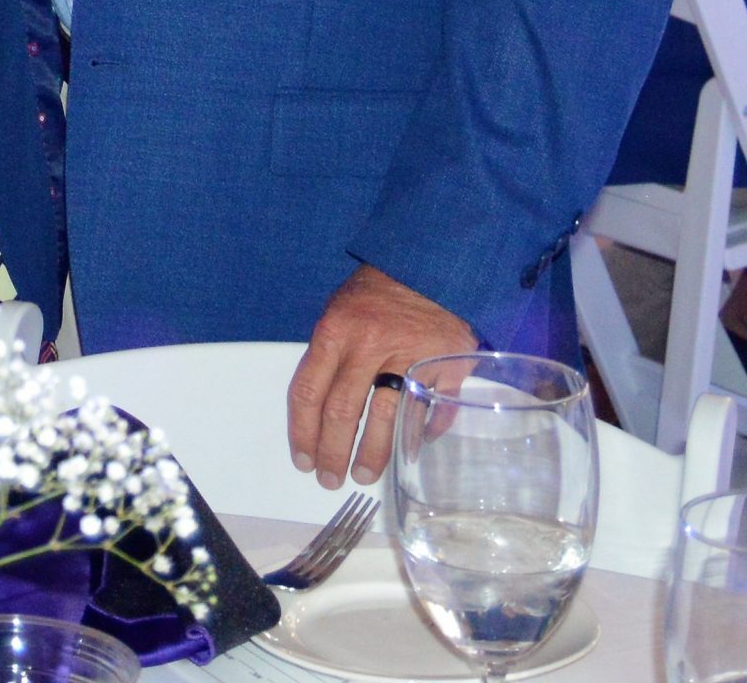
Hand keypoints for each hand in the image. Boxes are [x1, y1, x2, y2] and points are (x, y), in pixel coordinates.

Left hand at [287, 263, 469, 488]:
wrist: (429, 267)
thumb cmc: (374, 293)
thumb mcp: (338, 310)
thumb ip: (330, 355)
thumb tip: (320, 405)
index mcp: (334, 332)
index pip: (308, 391)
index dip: (302, 431)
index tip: (302, 459)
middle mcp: (367, 347)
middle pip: (343, 412)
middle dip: (333, 452)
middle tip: (330, 479)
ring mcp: (409, 359)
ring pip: (385, 420)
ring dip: (373, 455)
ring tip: (364, 476)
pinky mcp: (445, 368)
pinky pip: (431, 411)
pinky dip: (421, 434)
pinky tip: (411, 451)